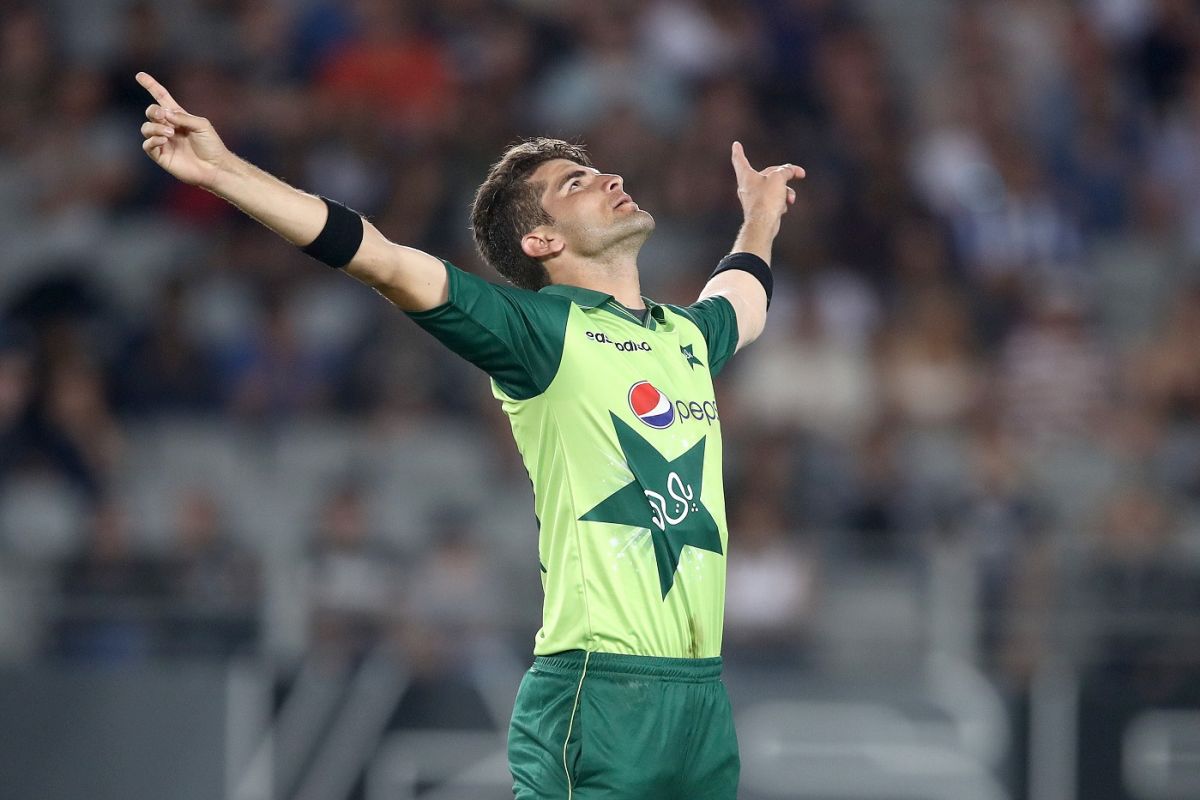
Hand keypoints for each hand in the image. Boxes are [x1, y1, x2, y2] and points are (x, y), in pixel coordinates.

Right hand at [137, 71, 230, 188]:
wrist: (215, 168)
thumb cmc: (212, 146)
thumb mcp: (201, 125)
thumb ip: (183, 117)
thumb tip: (164, 113)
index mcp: (178, 117)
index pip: (161, 97)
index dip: (151, 86)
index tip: (140, 75)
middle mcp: (168, 127)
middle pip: (151, 112)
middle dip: (153, 111)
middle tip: (163, 116)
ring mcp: (164, 142)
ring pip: (146, 128)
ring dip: (155, 127)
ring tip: (169, 133)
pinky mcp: (161, 156)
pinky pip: (147, 145)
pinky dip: (153, 140)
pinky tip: (163, 140)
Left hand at [730, 141, 804, 226]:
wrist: (763, 225)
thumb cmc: (766, 200)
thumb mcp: (779, 178)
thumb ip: (786, 171)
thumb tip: (790, 171)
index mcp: (746, 175)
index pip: (740, 160)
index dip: (738, 151)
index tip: (735, 144)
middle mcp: (747, 186)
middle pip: (767, 173)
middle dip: (785, 174)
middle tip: (800, 173)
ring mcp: (754, 198)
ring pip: (774, 188)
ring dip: (786, 191)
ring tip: (790, 198)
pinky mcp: (761, 208)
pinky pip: (774, 200)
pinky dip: (781, 202)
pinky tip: (783, 208)